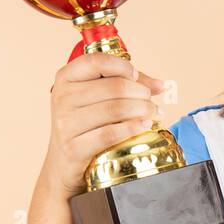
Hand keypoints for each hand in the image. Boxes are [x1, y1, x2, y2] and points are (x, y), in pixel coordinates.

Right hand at [42, 52, 165, 196]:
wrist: (64, 162)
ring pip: (114, 109)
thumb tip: (161, 85)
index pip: (96, 61)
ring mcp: (65, 123)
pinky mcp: (73, 148)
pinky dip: (132, 128)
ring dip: (142, 110)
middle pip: (113, 87)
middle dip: (141, 93)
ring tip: (154, 114)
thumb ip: (127, 85)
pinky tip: (145, 126)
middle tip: (152, 103)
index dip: (122, 66)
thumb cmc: (85, 125)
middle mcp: (62, 97)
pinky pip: (109, 134)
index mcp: (66, 77)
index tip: (136, 76)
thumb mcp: (97, 98)